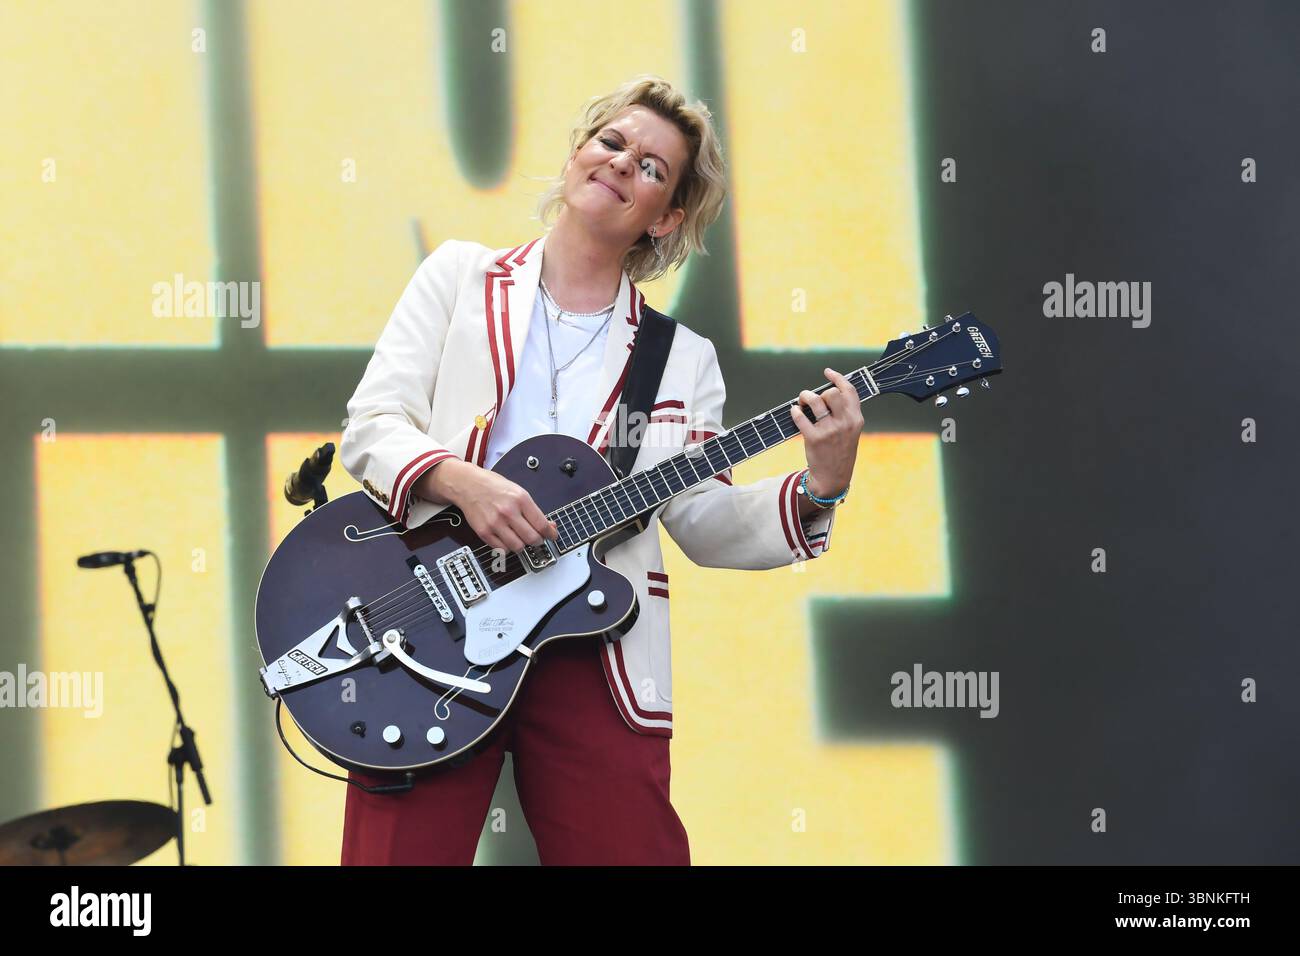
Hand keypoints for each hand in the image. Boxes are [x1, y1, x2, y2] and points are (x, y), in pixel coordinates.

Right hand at [414, 459, 557, 552]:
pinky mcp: (484, 532)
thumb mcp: (518, 492)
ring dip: (522, 545)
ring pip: (518, 547)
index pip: (541, 524)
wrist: (468, 485)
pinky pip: (502, 549)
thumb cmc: (493, 487)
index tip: (552, 536)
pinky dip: (507, 547)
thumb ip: (533, 510)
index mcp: (520, 499)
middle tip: (536, 538)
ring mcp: (495, 523)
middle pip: (532, 538)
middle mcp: (508, 512)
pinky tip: (507, 538)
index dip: (550, 534)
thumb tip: (548, 526)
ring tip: (520, 538)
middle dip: (538, 541)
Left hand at [789, 368, 862, 497]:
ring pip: (814, 401)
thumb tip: (829, 391)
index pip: (849, 391)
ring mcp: (829, 431)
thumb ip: (846, 413)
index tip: (827, 372)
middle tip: (811, 398)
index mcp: (856, 419)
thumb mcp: (851, 432)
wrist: (833, 478)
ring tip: (801, 402)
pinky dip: (794, 411)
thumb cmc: (841, 451)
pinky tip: (794, 411)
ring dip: (804, 397)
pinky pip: (800, 417)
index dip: (837, 377)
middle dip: (819, 392)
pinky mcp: (814, 439)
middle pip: (831, 393)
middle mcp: (844, 423)